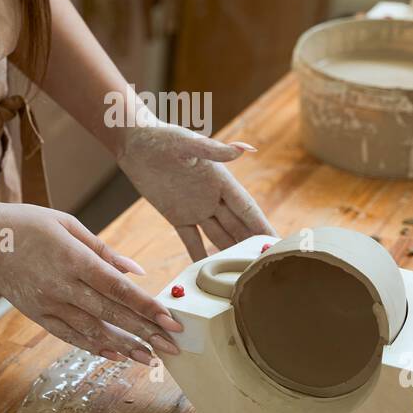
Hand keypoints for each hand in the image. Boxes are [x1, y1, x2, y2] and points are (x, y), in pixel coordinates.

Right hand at [0, 202, 181, 362]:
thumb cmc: (28, 224)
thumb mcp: (69, 224)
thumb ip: (105, 250)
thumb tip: (138, 272)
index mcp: (73, 259)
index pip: (118, 288)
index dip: (146, 306)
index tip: (171, 321)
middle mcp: (62, 285)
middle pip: (111, 314)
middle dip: (145, 332)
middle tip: (174, 348)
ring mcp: (48, 303)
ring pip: (92, 330)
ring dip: (124, 346)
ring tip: (150, 358)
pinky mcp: (37, 314)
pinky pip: (69, 335)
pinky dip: (93, 346)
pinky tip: (114, 354)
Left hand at [115, 110, 275, 260]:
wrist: (134, 142)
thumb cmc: (162, 136)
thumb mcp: (187, 143)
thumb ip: (215, 150)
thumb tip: (247, 148)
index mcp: (221, 180)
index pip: (248, 209)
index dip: (263, 227)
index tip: (278, 243)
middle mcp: (213, 197)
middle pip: (238, 227)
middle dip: (252, 246)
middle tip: (267, 269)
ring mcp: (196, 208)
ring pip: (219, 236)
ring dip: (231, 254)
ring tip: (244, 276)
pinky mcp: (177, 215)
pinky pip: (192, 240)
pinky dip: (200, 256)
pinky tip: (208, 273)